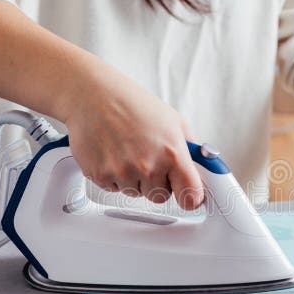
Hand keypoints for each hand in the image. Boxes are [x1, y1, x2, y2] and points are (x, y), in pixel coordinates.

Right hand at [58, 58, 203, 208]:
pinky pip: (114, 189)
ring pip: (136, 193)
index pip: (191, 196)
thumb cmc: (133, 104)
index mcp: (172, 153)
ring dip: (134, 178)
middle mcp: (148, 166)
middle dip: (157, 182)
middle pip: (160, 197)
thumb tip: (200, 172)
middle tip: (147, 156)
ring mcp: (123, 173)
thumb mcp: (173, 121)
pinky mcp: (100, 176)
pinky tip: (112, 152)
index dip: (191, 197)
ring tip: (127, 150)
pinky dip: (114, 175)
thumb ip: (190, 150)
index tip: (189, 196)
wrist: (93, 95)